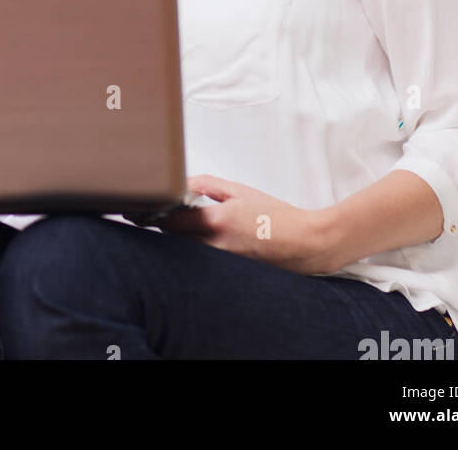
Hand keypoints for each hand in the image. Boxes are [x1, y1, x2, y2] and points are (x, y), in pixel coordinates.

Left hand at [156, 174, 331, 274]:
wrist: (303, 242)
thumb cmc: (274, 215)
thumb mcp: (239, 191)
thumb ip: (207, 185)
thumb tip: (184, 184)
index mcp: (217, 221)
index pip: (172, 221)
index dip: (159, 213)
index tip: (155, 206)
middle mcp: (216, 245)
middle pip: (174, 239)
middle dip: (167, 226)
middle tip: (166, 214)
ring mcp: (222, 263)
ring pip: (187, 253)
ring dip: (181, 240)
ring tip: (185, 227)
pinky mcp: (228, 272)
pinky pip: (203, 262)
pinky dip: (197, 252)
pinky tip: (203, 241)